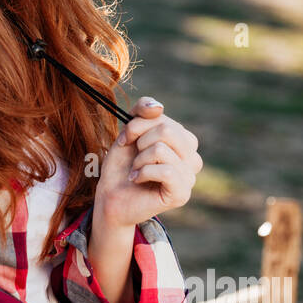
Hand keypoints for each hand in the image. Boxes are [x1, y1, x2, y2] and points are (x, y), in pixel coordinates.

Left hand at [96, 97, 201, 227]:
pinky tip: (137, 179)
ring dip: (139, 160)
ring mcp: (189, 176)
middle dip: (139, 142)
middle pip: (166, 130)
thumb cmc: (122, 165)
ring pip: (162, 150)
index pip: (162, 117)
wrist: (110, 196)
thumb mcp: (130, 131)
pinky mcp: (182, 194)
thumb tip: (158, 107)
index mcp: (183, 140)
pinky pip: (166, 171)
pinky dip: (143, 172)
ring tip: (135, 171)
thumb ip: (143, 111)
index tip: (126, 139)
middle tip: (133, 158)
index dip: (137, 126)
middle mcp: (192, 157)